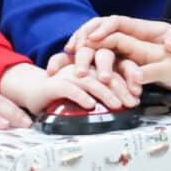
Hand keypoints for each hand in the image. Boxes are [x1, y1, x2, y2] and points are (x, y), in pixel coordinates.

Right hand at [0, 60, 136, 115]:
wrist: (32, 89)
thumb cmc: (64, 91)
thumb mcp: (87, 90)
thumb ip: (106, 93)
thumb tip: (131, 103)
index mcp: (94, 65)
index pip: (115, 67)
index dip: (129, 79)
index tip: (138, 95)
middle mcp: (83, 66)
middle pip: (106, 72)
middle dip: (121, 87)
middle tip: (132, 103)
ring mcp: (68, 73)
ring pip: (90, 79)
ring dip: (104, 92)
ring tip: (116, 105)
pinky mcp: (54, 83)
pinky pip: (69, 88)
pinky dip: (80, 96)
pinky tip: (90, 105)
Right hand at [66, 15, 170, 69]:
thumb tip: (168, 46)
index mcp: (137, 27)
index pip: (116, 22)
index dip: (104, 29)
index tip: (93, 39)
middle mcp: (123, 31)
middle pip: (98, 26)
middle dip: (85, 35)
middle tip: (75, 48)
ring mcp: (115, 40)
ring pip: (91, 34)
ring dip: (79, 40)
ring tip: (69, 51)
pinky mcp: (111, 51)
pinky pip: (91, 46)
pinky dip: (79, 49)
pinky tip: (70, 56)